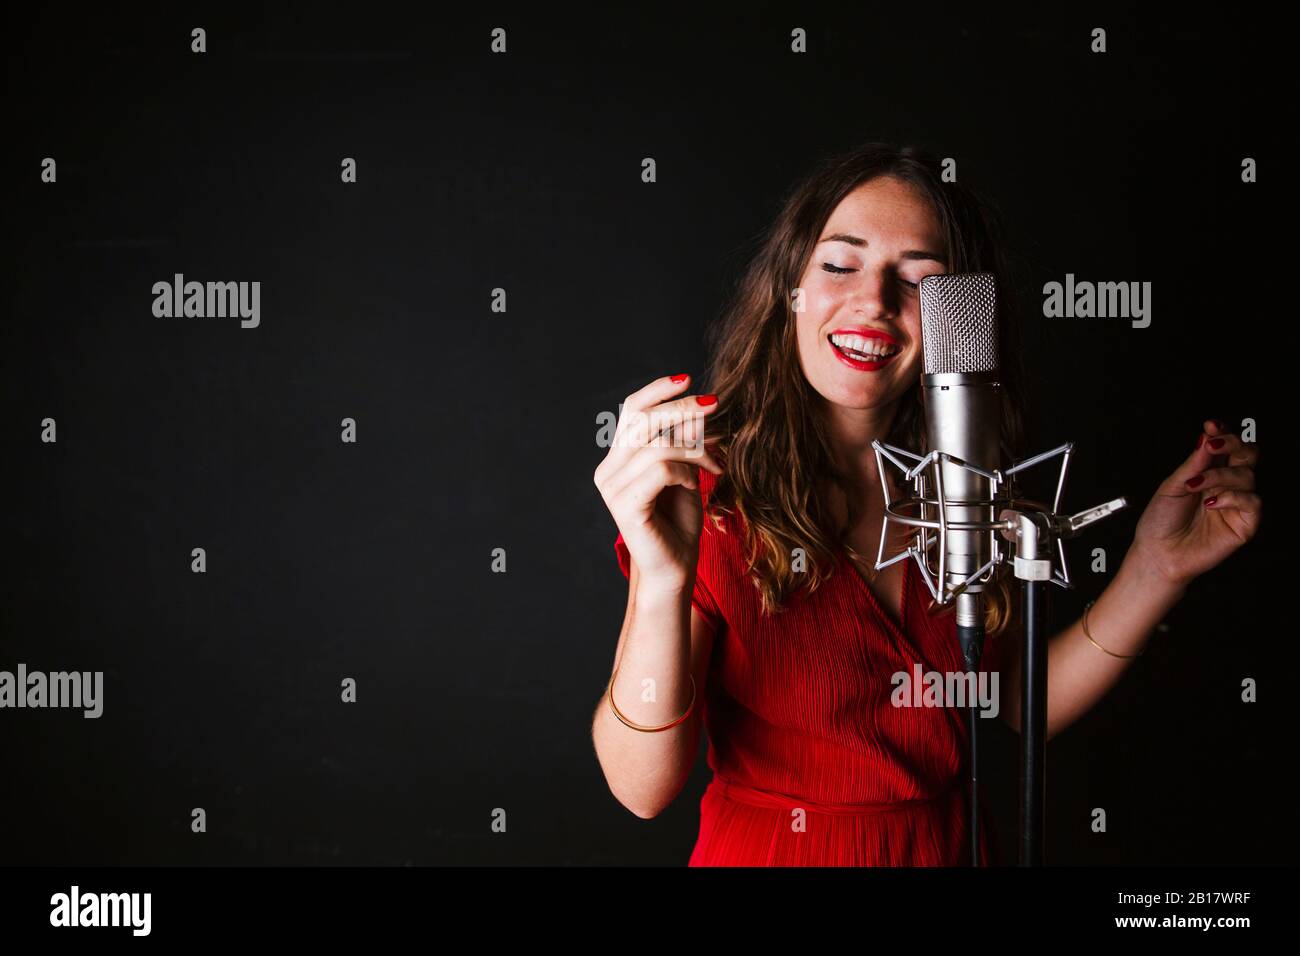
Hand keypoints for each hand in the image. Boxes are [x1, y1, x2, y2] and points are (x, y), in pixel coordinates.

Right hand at [594, 374, 723, 590]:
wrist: (675, 570)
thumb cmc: (680, 523)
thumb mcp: (687, 472)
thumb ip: (684, 441)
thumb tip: (697, 405)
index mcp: (618, 459)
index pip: (632, 411)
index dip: (657, 391)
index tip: (687, 378)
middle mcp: (609, 470)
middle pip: (643, 420)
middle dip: (681, 408)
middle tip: (714, 404)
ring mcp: (613, 489)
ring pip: (658, 446)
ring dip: (695, 451)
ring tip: (713, 467)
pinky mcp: (626, 506)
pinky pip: (661, 470)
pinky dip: (686, 472)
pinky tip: (695, 485)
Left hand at [1128, 419, 1261, 587]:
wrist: (1157, 553)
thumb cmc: (1161, 522)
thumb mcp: (1172, 486)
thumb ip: (1193, 464)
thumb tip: (1206, 438)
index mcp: (1208, 473)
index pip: (1226, 447)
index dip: (1223, 433)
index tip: (1211, 425)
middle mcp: (1226, 485)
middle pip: (1247, 454)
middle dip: (1232, 444)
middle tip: (1213, 445)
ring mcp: (1236, 503)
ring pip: (1247, 476)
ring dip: (1220, 476)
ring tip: (1195, 486)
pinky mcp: (1245, 523)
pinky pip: (1252, 502)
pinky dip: (1232, 498)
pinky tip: (1211, 503)